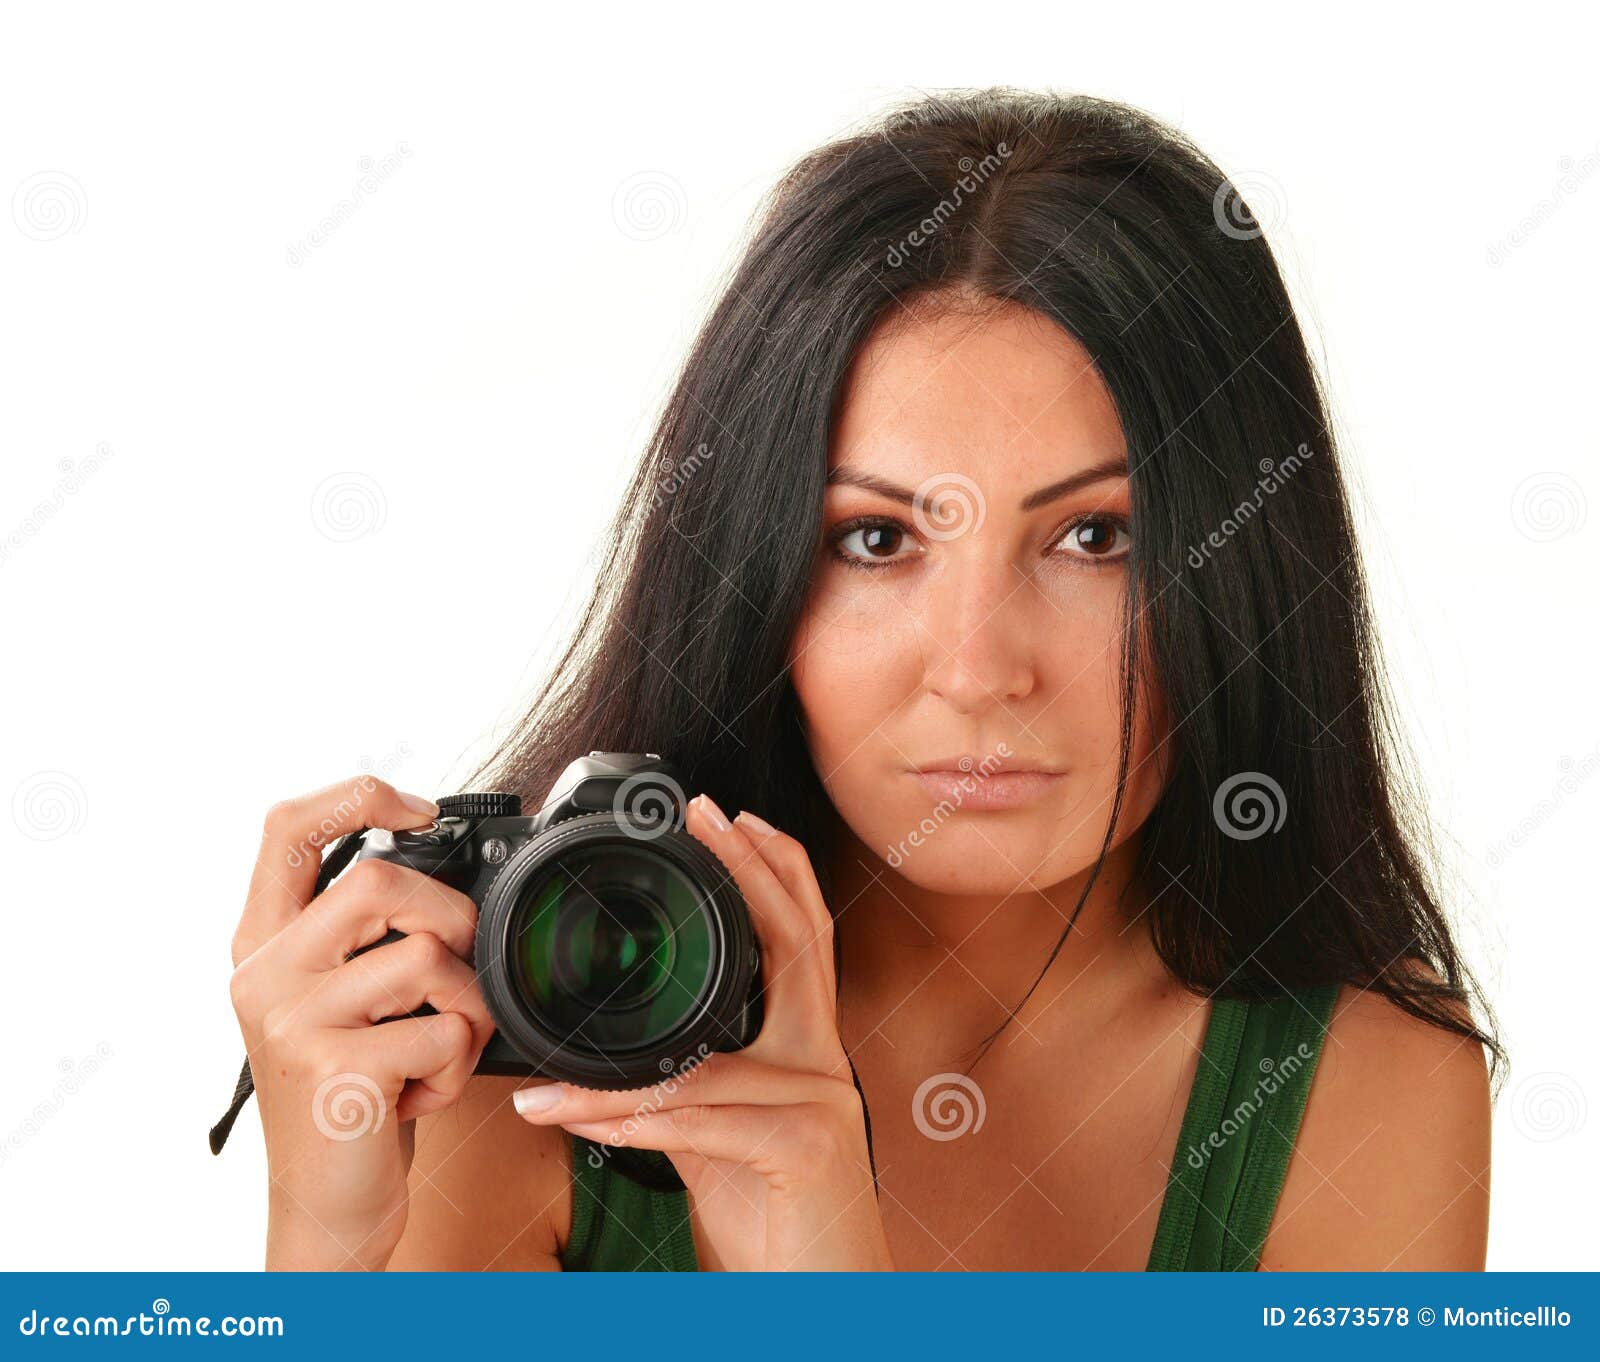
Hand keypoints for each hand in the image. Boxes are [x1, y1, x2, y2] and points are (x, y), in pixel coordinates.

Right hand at [228, 777, 494, 1269]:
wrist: (328, 1208)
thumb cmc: (354, 1093)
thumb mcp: (337, 1003)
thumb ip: (361, 937)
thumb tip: (441, 864)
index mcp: (264, 942)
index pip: (287, 827)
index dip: (355, 794)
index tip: (418, 808)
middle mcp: (265, 973)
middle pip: (382, 882)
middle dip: (453, 920)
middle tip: (457, 973)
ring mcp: (293, 1022)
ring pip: (429, 957)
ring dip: (467, 1008)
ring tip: (437, 1047)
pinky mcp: (334, 1073)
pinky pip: (446, 1032)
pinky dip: (459, 1066)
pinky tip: (420, 1095)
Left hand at [513, 794, 892, 1270]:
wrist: (820, 1299)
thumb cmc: (775, 1214)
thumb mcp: (720, 1138)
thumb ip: (685, 1088)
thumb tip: (619, 1067)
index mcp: (807, 1048)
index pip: (803, 936)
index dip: (776, 869)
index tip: (733, 818)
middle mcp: (825, 1061)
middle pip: (801, 940)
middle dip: (754, 868)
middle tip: (710, 816)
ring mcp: (824, 1099)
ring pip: (712, 1054)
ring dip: (616, 1063)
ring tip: (553, 1061)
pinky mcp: (808, 1146)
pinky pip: (700, 1117)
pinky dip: (628, 1117)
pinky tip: (576, 1115)